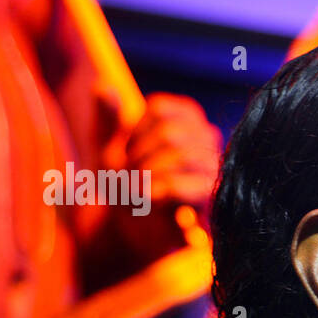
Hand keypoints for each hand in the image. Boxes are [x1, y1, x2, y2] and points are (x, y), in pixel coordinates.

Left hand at [103, 91, 222, 260]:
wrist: (131, 230)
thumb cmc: (124, 184)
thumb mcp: (107, 148)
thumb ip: (106, 118)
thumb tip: (103, 87)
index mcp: (187, 119)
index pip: (161, 110)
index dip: (135, 133)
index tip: (130, 153)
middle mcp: (208, 141)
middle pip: (171, 134)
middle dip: (140, 159)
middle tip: (131, 179)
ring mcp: (214, 171)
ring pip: (181, 156)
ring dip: (147, 176)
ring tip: (140, 191)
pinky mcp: (212, 203)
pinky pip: (185, 187)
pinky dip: (157, 193)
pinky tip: (150, 202)